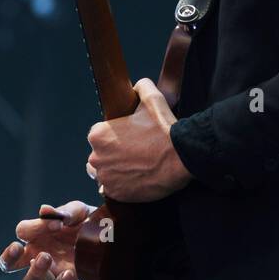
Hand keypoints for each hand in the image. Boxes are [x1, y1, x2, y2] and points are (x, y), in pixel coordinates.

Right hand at [0, 201, 92, 279]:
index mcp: (37, 235)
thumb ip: (64, 212)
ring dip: (35, 273)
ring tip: (47, 258)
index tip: (57, 224)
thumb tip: (44, 210)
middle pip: (8, 265)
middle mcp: (37, 254)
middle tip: (29, 247)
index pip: (22, 231)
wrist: (110, 237)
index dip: (35, 227)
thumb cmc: (88, 222)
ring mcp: (50, 272)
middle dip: (10, 258)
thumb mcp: (80, 212)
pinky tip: (69, 273)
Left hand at [86, 78, 191, 201]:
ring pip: (106, 173)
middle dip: (114, 154)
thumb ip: (141, 87)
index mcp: (98, 135)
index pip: (99, 135)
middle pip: (100, 155)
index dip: (116, 136)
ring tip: (137, 167)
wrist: (182, 156)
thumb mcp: (153, 99)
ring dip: (117, 171)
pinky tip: (139, 178)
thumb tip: (139, 86)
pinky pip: (115, 189)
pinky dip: (124, 185)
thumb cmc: (165, 129)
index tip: (130, 138)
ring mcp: (106, 178)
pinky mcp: (117, 194)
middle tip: (136, 153)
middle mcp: (96, 157)